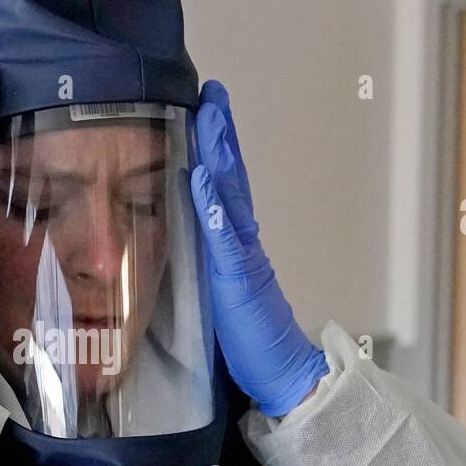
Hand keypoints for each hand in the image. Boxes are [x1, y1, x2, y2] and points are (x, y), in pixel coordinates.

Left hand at [189, 80, 328, 417]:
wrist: (282, 372)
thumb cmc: (249, 338)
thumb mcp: (217, 290)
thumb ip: (204, 260)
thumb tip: (183, 233)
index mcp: (233, 244)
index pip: (222, 185)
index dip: (214, 146)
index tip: (204, 108)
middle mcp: (241, 242)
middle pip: (230, 177)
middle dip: (220, 133)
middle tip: (211, 93)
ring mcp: (243, 258)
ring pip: (230, 197)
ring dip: (218, 156)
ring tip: (208, 118)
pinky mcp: (240, 281)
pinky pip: (225, 239)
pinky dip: (214, 207)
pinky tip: (202, 181)